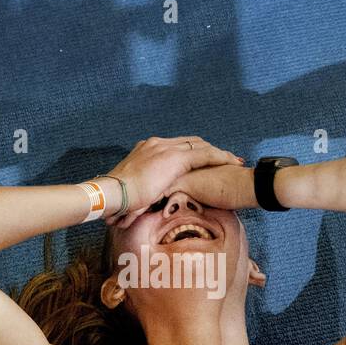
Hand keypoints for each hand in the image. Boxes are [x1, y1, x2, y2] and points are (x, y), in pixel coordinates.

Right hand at [105, 135, 243, 227]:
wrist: (111, 193)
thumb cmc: (118, 198)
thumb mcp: (133, 190)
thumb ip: (142, 189)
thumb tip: (143, 202)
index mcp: (148, 149)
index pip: (176, 146)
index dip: (193, 152)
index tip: (205, 161)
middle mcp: (157, 144)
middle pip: (191, 142)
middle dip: (210, 150)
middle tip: (227, 158)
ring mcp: (165, 148)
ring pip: (200, 146)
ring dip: (218, 154)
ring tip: (234, 161)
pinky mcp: (173, 158)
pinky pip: (203, 154)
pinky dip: (219, 158)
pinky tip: (231, 163)